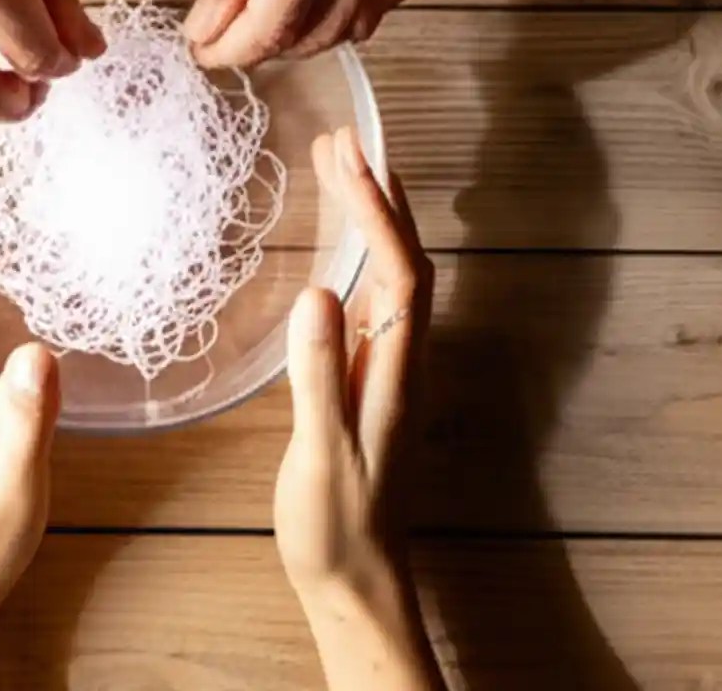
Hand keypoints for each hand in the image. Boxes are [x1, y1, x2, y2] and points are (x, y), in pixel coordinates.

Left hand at [185, 0, 433, 66]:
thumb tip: (208, 26)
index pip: (269, 26)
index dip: (229, 47)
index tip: (200, 48)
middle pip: (307, 35)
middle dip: (259, 46)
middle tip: (222, 39)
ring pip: (345, 28)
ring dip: (298, 36)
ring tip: (263, 21)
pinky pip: (377, 3)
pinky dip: (342, 13)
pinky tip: (317, 2)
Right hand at [276, 129, 442, 689]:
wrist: (356, 579)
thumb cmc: (337, 525)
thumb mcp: (322, 452)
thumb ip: (318, 375)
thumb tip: (317, 293)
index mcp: (395, 373)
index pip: (400, 275)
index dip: (378, 215)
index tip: (346, 163)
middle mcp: (401, 363)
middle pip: (404, 263)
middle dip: (379, 197)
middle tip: (342, 141)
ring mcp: (386, 372)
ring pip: (390, 279)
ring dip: (371, 221)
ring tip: (339, 171)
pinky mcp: (367, 385)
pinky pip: (373, 304)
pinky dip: (359, 259)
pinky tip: (339, 250)